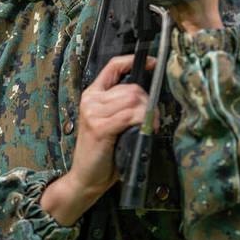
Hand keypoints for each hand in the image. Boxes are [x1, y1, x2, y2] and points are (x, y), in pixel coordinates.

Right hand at [39, 53, 154, 225]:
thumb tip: (146, 97)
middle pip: (131, 87)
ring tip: (148, 125)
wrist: (86, 177)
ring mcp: (93, 113)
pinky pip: (130, 115)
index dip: (134, 61)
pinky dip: (143, 121)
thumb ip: (121, 106)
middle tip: (151, 118)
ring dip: (148, 113)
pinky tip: (144, 129)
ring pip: (134, 99)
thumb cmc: (102, 153)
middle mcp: (91, 100)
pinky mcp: (100, 127)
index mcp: (92, 95)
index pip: (113, 67)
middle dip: (148, 102)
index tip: (152, 63)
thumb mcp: (109, 122)